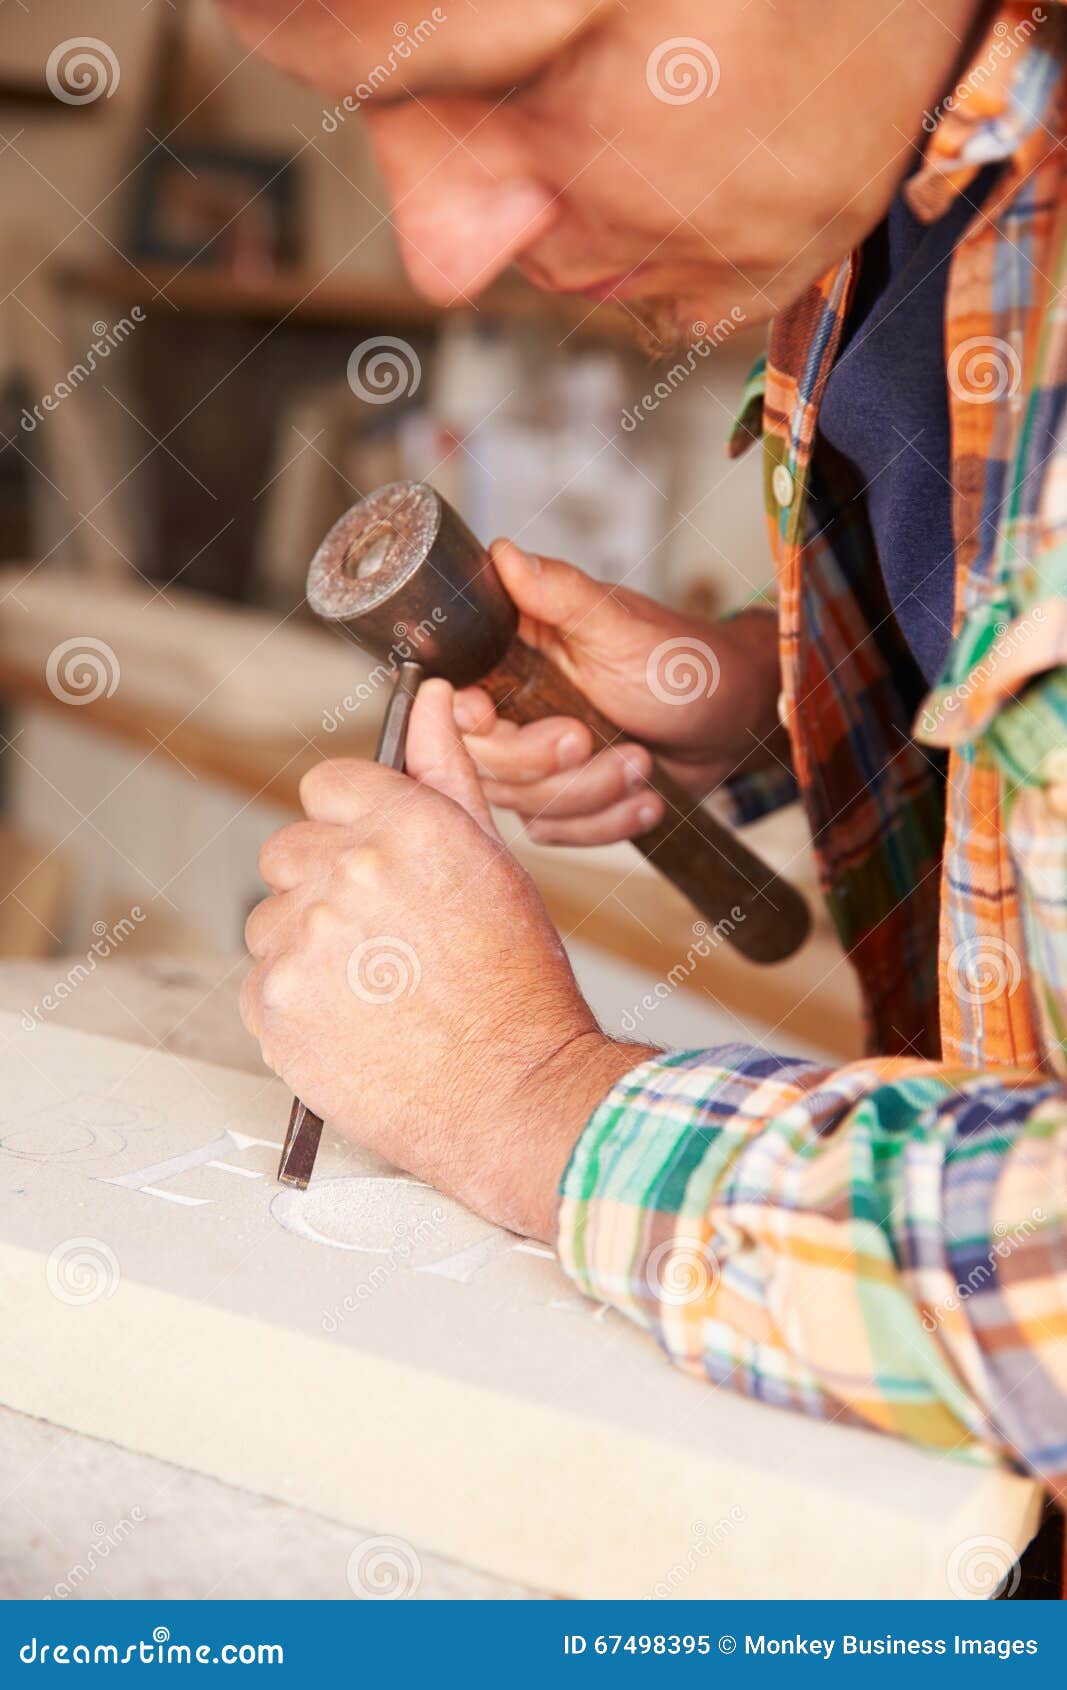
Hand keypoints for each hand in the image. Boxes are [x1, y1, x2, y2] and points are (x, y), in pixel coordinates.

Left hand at [242, 681, 645, 1239]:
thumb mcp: (494, 864)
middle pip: (289, 850)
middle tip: (384, 939)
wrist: (515, 1096)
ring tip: (374, 988)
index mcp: (408, 826)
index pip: (327, 785)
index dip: (352, 822)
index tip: (374, 860)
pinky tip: (351, 1021)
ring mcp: (305, 938)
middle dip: (325, 885)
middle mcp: (350, 871)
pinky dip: (294, 1001)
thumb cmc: (517, 986)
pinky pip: (259, 980)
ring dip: (307, 945)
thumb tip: (433, 702)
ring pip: (272, 918)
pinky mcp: (274, 1003)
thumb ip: (448, 774)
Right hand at [443, 540, 783, 846]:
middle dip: (544, 762)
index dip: (463, 715)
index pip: (453, 695)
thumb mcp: (620, 625)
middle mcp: (514, 709)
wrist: (731, 720)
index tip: (486, 717)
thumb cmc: (681, 662)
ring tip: (642, 764)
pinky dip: (607, 822)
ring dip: (592, 792)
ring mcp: (535, 760)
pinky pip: (557, 832)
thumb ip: (559, 594)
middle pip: (483, 760)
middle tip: (591, 740)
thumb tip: (503, 553)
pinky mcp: (561, 800)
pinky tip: (644, 799)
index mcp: (514, 655)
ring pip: (522, 804)